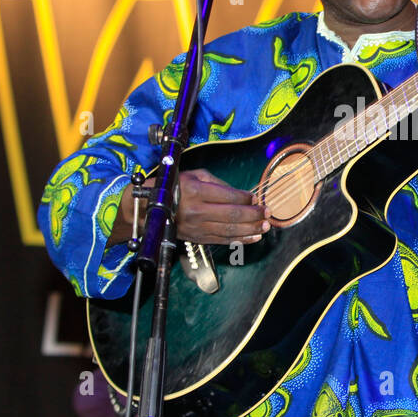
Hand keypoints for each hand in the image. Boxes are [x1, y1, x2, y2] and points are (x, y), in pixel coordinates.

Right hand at [109, 168, 267, 246]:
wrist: (149, 209)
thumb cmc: (175, 187)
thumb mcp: (195, 176)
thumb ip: (218, 183)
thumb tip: (242, 194)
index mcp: (196, 192)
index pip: (229, 197)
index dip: (247, 198)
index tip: (257, 198)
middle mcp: (197, 211)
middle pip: (232, 215)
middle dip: (254, 215)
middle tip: (268, 213)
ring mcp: (197, 227)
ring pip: (230, 230)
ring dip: (252, 229)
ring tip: (266, 226)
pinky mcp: (198, 238)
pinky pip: (223, 240)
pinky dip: (241, 239)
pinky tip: (254, 237)